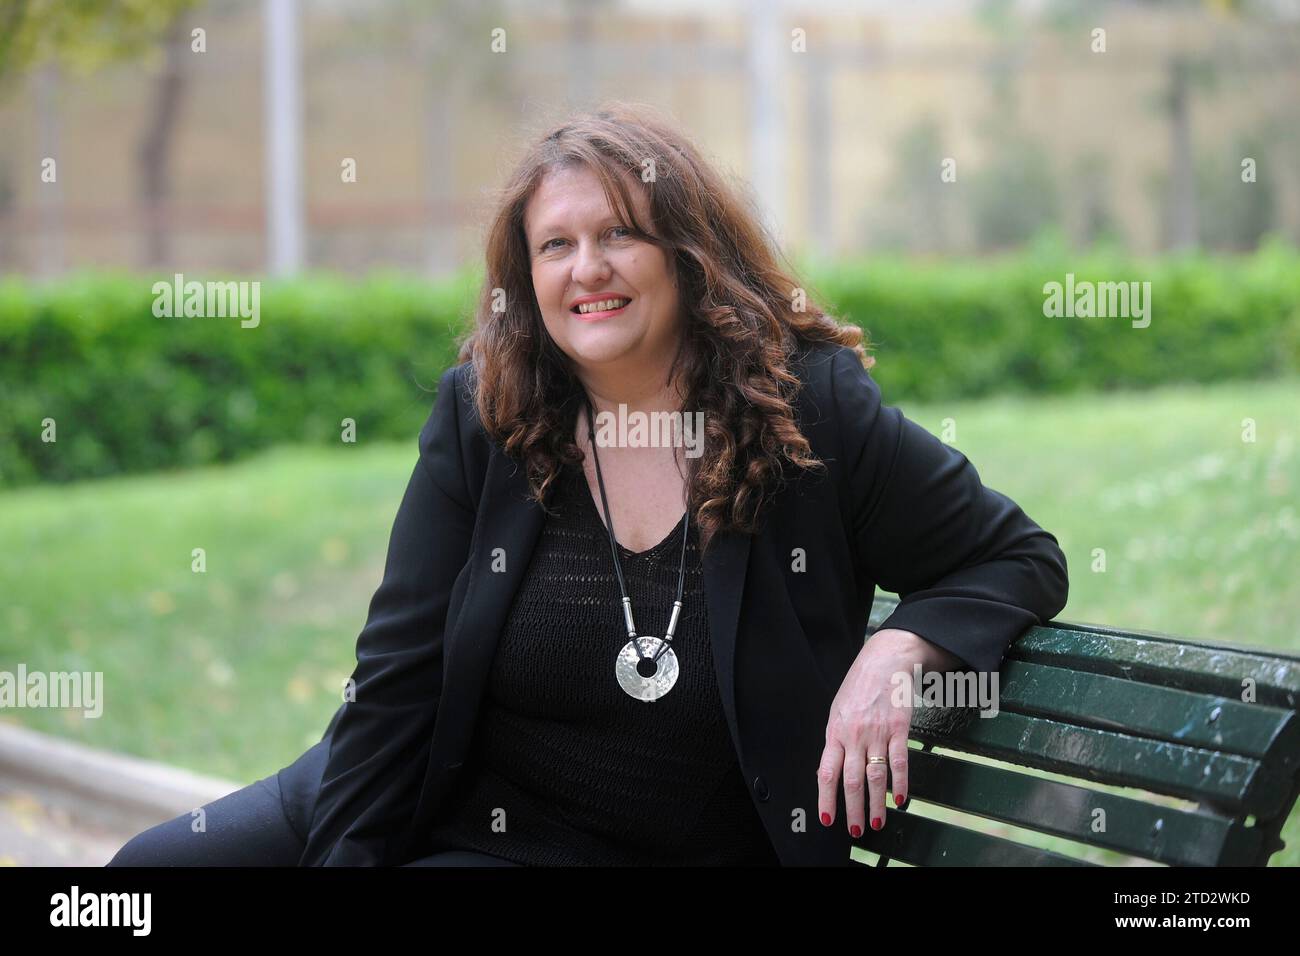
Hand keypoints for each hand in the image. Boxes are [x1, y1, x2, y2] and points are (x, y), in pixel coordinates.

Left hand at [816, 628, 960, 837]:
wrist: (884, 660)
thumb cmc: (859, 686)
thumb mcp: (838, 710)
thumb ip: (835, 740)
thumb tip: (830, 770)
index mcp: (835, 731)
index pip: (826, 771)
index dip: (826, 797)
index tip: (828, 817)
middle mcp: (854, 735)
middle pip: (852, 780)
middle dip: (852, 809)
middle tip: (855, 830)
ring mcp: (877, 732)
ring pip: (875, 776)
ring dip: (876, 804)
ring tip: (876, 823)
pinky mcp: (899, 729)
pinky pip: (900, 761)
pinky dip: (900, 783)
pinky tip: (900, 800)